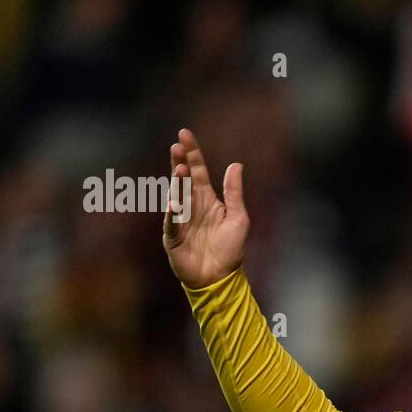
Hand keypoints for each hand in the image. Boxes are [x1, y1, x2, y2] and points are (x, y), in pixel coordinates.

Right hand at [162, 128, 248, 287]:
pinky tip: (174, 202)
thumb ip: (234, 193)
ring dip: (178, 183)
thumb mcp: (238, 218)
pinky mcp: (173, 237)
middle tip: (177, 145)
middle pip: (184, 179)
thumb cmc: (230, 249)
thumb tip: (236, 165)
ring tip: (181, 168)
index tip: (184, 134)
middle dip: (180, 162)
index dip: (192, 153)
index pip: (198, 171)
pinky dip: (173, 213)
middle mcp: (191, 206)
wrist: (220, 277)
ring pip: (177, 196)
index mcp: (207, 199)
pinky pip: (172, 222)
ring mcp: (180, 220)